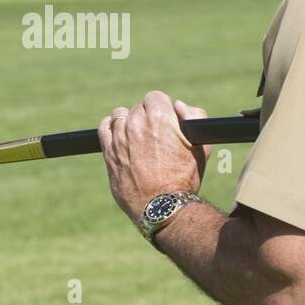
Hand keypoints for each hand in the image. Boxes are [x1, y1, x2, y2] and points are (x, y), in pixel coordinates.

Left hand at [97, 90, 208, 221]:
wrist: (163, 207)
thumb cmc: (185, 178)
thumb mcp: (200, 145)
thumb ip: (194, 117)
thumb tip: (178, 106)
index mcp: (160, 117)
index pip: (156, 97)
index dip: (162, 109)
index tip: (165, 121)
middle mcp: (137, 123)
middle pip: (138, 108)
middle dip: (147, 118)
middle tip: (155, 136)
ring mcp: (120, 138)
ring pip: (120, 115)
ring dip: (129, 122)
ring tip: (138, 138)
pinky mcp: (109, 152)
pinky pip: (104, 128)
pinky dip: (111, 127)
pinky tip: (118, 134)